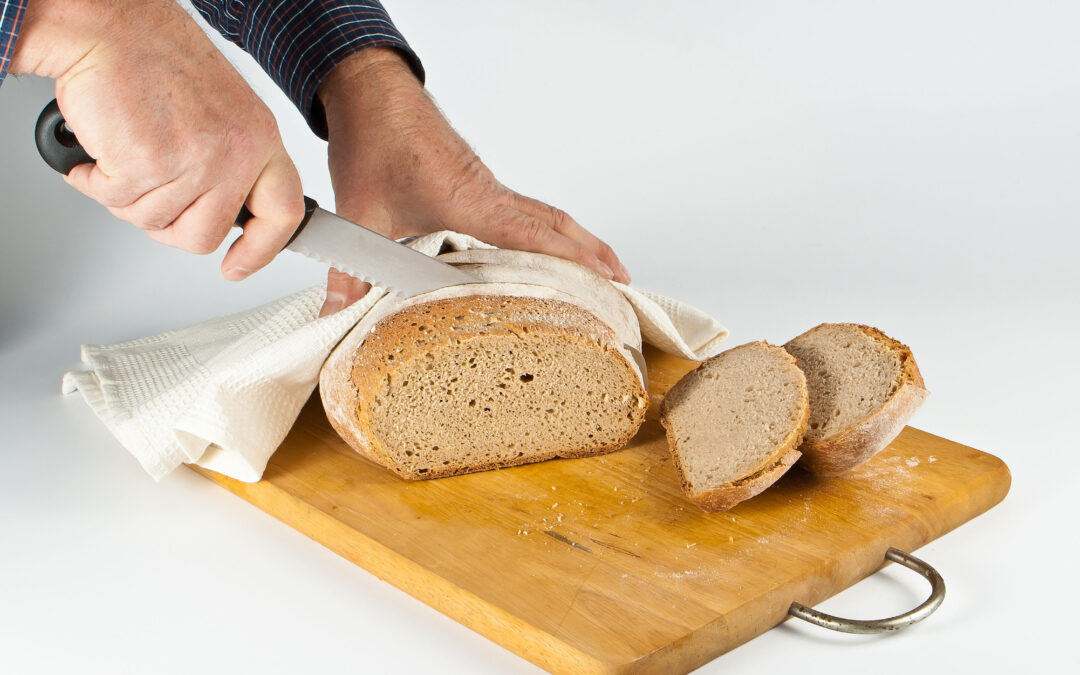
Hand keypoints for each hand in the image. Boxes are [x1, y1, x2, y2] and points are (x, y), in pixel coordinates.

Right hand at [12, 0, 304, 279]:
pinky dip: (95, 182)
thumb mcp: (222, 114)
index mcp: (260, 139)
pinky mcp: (148, 164)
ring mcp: (195, 161)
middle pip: (206, 234)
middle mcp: (236, 152)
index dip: (261, 250)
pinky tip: (100, 149)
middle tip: (147, 196)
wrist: (109, 26)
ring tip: (123, 152)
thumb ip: (232, 164)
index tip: (237, 266)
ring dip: (126, 198)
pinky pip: (117, 202)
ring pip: (156, 223)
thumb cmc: (155, 62)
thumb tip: (221, 214)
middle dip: (168, 227)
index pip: (284, 213)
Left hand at [316, 48, 629, 315]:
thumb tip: (336, 314)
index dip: (570, 260)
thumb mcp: (359, 210)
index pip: (532, 235)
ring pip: (546, 215)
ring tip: (603, 269)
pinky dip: (553, 228)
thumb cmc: (374, 138)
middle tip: (621, 286)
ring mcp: (488, 186)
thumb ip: (349, 271)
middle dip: (592, 255)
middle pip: (556, 225)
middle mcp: (488, 192)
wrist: (372, 90)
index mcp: (469, 200)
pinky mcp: (479, 182)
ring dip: (578, 240)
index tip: (603, 280)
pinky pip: (528, 208)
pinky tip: (549, 244)